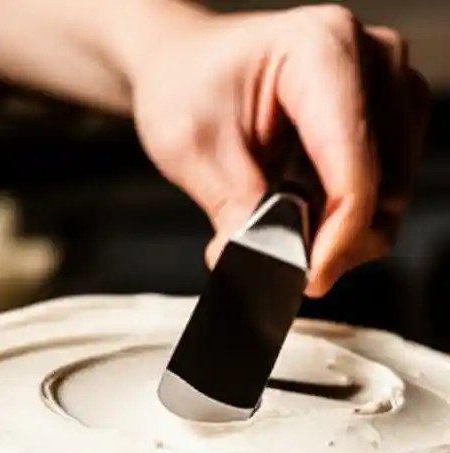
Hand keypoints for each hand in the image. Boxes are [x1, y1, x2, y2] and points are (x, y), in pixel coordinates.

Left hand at [130, 4, 429, 295]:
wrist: (185, 65)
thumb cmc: (185, 87)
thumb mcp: (190, 148)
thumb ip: (233, 209)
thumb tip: (265, 267)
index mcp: (323, 49)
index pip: (354, 162)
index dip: (337, 234)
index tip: (307, 278)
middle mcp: (373, 59)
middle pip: (385, 182)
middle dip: (336, 240)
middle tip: (277, 268)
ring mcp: (389, 87)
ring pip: (392, 193)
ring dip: (340, 233)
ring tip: (276, 236)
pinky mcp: (389, 116)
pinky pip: (385, 188)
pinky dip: (343, 219)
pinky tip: (297, 219)